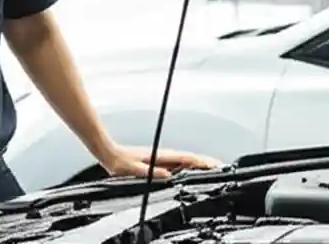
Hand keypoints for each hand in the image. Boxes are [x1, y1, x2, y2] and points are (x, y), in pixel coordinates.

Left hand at [98, 143, 223, 179]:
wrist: (108, 154)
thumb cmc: (119, 161)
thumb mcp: (133, 168)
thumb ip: (149, 171)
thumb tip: (166, 175)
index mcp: (160, 156)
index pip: (185, 157)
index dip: (200, 161)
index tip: (213, 164)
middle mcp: (162, 156)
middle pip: (188, 158)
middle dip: (204, 161)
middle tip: (219, 166)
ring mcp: (160, 158)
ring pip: (183, 160)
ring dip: (197, 164)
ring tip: (211, 169)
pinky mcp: (156, 162)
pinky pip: (176, 164)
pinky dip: (187, 166)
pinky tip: (190, 171)